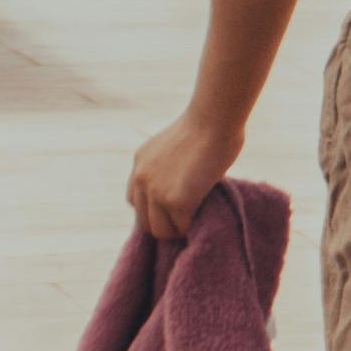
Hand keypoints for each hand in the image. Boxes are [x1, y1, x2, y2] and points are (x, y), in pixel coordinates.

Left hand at [129, 106, 242, 249]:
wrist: (214, 120)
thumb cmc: (207, 127)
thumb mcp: (175, 148)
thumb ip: (169, 170)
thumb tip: (182, 190)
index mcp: (139, 163)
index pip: (135, 200)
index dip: (154, 209)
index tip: (172, 210)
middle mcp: (141, 178)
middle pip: (143, 220)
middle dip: (164, 224)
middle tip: (186, 220)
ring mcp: (156, 191)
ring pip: (159, 230)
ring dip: (176, 229)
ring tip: (194, 221)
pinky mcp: (175, 201)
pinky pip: (180, 227)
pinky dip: (192, 226)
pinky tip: (203, 215)